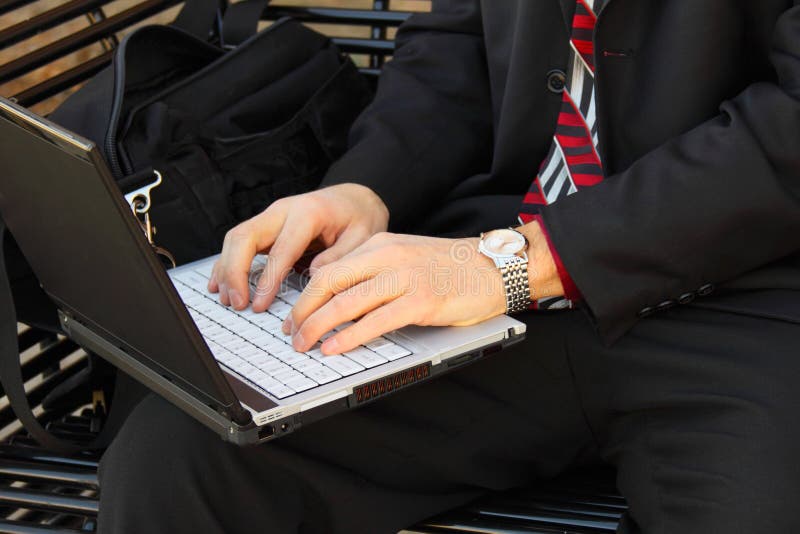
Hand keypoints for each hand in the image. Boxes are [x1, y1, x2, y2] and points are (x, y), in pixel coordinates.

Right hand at [208, 183, 388, 310]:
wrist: (354, 199)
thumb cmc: (359, 219)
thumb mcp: (363, 237)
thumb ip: (340, 257)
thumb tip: (314, 277)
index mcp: (309, 212)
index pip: (281, 248)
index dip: (268, 279)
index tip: (260, 305)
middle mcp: (284, 210)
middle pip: (245, 236)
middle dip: (235, 272)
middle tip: (238, 303)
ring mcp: (271, 216)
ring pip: (236, 238)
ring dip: (227, 270)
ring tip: (229, 300)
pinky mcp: (266, 226)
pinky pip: (239, 242)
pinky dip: (227, 263)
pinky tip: (220, 285)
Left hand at [284, 232, 509, 354]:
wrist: (495, 267)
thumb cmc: (452, 267)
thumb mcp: (406, 256)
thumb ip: (375, 271)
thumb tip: (340, 299)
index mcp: (381, 244)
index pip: (329, 268)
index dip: (304, 295)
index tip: (293, 315)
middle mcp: (388, 256)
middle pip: (329, 283)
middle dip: (302, 311)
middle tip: (290, 333)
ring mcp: (404, 278)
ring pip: (346, 302)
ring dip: (318, 327)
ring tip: (304, 344)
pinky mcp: (421, 301)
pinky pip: (375, 322)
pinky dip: (349, 337)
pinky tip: (334, 348)